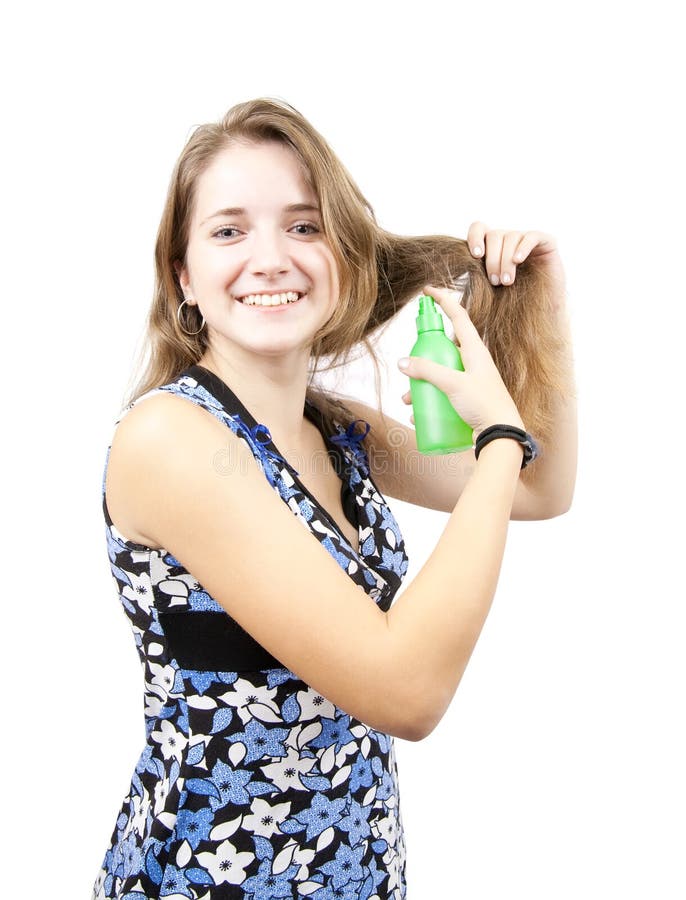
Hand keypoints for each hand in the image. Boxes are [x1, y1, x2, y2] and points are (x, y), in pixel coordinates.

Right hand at [399, 284, 525, 436]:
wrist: (502, 435)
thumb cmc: (484, 405)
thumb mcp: (453, 384)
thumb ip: (427, 371)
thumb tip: (403, 362)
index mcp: (475, 350)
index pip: (458, 316)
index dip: (443, 300)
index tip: (427, 291)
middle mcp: (473, 362)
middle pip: (442, 349)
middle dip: (421, 359)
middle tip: (408, 368)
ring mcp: (470, 380)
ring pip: (439, 375)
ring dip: (421, 386)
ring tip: (408, 401)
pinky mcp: (467, 399)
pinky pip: (443, 395)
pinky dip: (428, 402)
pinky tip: (417, 417)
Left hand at [466, 221, 566, 308]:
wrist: (543, 311)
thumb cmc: (511, 303)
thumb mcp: (486, 292)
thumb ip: (468, 283)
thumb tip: (438, 286)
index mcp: (492, 246)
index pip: (479, 228)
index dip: (475, 238)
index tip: (476, 256)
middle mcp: (508, 239)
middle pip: (494, 235)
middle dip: (492, 260)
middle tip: (494, 281)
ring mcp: (526, 238)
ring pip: (511, 237)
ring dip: (506, 260)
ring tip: (507, 282)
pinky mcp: (545, 242)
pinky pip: (531, 237)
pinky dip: (523, 247)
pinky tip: (518, 260)